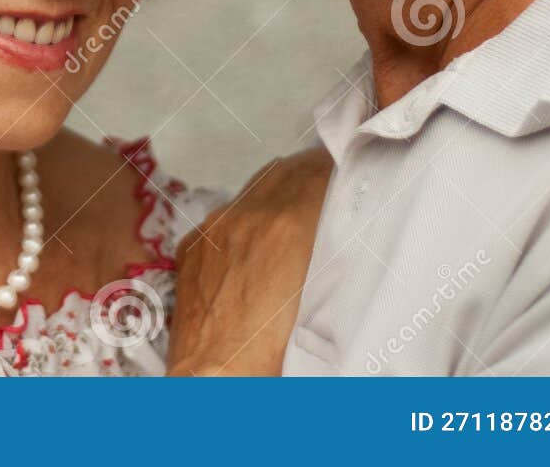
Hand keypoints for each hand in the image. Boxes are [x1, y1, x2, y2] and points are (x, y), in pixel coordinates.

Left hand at [166, 144, 333, 374]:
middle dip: (313, 172)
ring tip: (300, 208)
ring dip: (280, 191)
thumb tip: (350, 228)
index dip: (341, 167)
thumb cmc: (277, 354)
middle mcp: (247, 217)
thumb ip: (336, 250)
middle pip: (288, 170)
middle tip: (334, 181)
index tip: (356, 169)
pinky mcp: (192, 246)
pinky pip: (225, 215)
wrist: (216, 381)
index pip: (321, 171)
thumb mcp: (325, 297)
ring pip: (255, 189)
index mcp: (288, 226)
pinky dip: (245, 218)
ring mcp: (215, 228)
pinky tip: (257, 239)